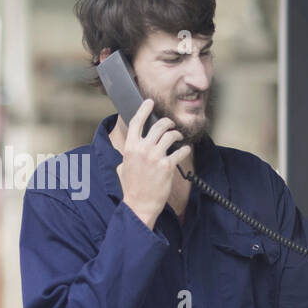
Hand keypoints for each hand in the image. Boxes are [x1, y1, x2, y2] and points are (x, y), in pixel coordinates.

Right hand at [118, 98, 190, 227]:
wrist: (139, 205)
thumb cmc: (130, 188)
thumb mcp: (122, 168)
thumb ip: (127, 156)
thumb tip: (129, 150)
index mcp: (130, 148)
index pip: (136, 122)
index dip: (144, 109)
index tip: (149, 102)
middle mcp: (142, 149)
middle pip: (158, 126)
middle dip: (167, 122)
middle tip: (171, 125)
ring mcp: (155, 157)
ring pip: (170, 135)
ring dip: (177, 134)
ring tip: (178, 138)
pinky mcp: (167, 166)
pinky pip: (180, 152)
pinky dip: (184, 149)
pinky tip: (185, 150)